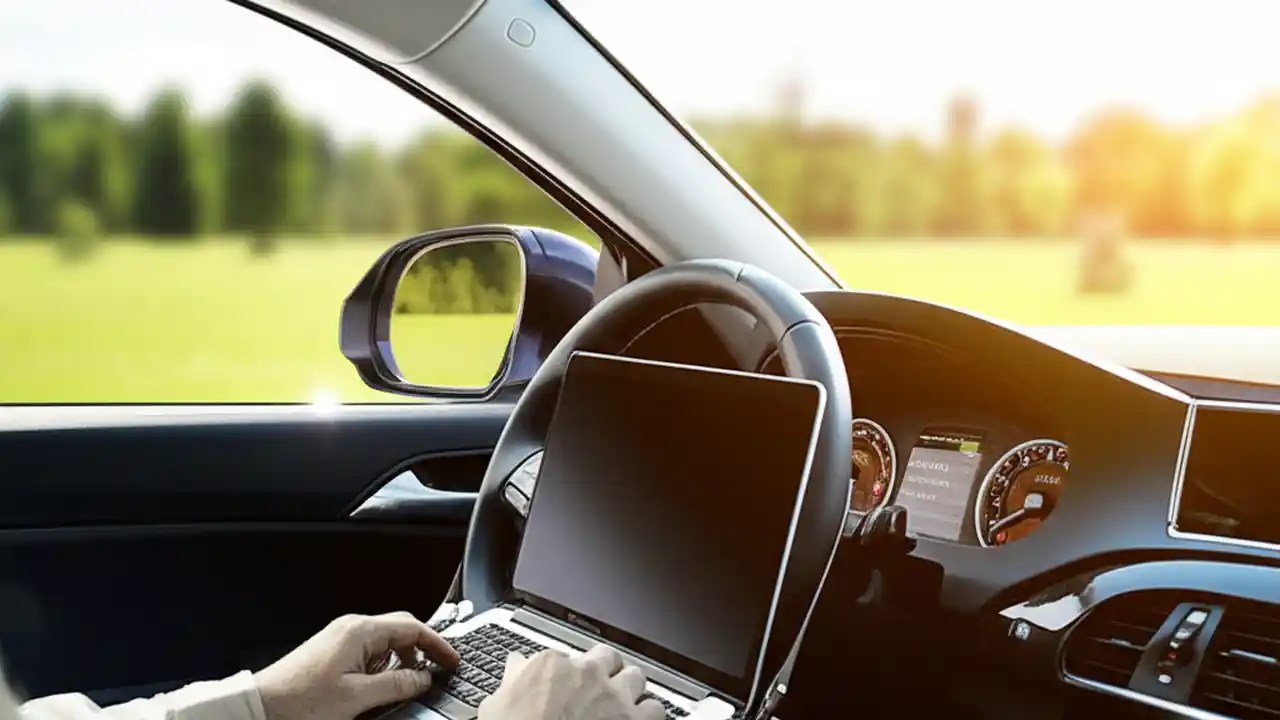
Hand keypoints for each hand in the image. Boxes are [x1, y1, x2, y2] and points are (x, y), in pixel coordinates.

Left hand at [255, 612, 460, 719]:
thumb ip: (397, 686)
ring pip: (385, 642)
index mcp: (360, 632)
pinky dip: (383, 666)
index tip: (451, 661)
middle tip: (437, 671)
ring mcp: (341, 638)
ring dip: (401, 661)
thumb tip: (423, 679)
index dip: (437, 644)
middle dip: (421, 650)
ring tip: (409, 685)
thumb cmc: (300, 701)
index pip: (412, 628)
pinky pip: (368, 652)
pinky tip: (383, 687)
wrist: (261, 706)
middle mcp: (351, 628)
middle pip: (400, 630)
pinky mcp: (332, 651)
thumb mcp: (357, 698)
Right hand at [479, 645, 662, 719]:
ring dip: (631, 688)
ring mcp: (612, 696)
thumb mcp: (496, 704)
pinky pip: (655, 709)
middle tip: (600, 684)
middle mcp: (586, 673)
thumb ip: (513, 679)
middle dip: (606, 669)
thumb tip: (515, 665)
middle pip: (607, 657)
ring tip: (625, 700)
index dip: (567, 671)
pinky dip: (651, 714)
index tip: (564, 680)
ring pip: (636, 676)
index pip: (565, 655)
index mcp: (551, 665)